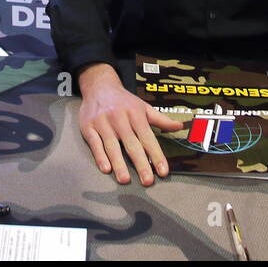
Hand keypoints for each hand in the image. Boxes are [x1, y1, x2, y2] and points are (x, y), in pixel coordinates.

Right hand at [76, 63, 180, 185]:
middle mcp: (120, 118)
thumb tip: (179, 126)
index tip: (163, 171)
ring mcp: (103, 122)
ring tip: (125, 179)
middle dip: (140, 163)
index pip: (148, 137)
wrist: (99, 85)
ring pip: (112, 145)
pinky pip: (95, 143)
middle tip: (147, 180)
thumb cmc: (123, 100)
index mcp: (135, 114)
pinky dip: (100, 156)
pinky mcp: (88, 127)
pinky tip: (106, 168)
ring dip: (119, 163)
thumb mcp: (143, 107)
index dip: (156, 155)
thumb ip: (161, 119)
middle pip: (132, 144)